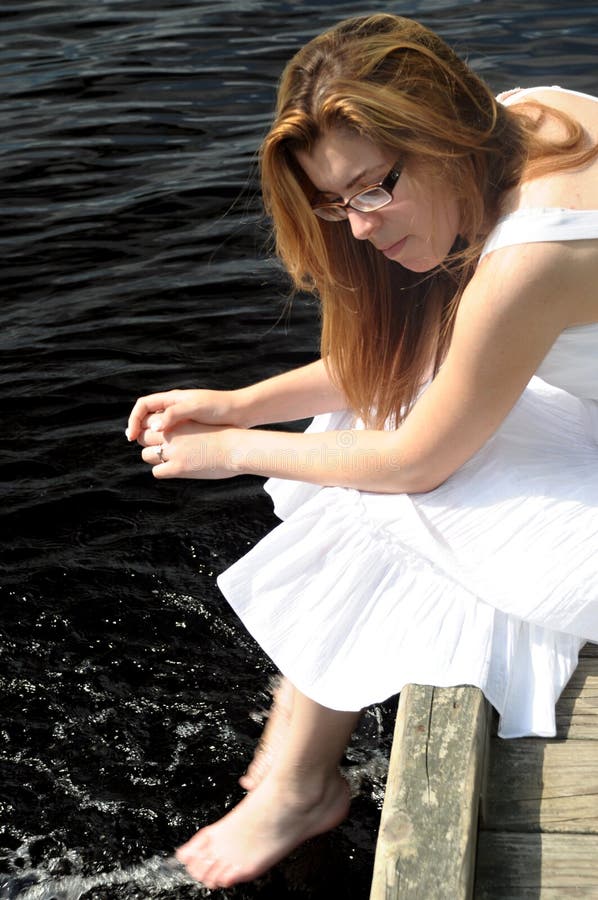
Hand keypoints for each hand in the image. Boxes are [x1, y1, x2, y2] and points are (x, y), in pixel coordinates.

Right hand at [126, 388, 240, 442]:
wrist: (240, 412)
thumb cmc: (219, 407)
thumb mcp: (195, 408)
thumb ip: (174, 414)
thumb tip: (156, 427)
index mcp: (172, 398)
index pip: (143, 406)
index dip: (134, 419)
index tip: (132, 435)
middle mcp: (173, 408)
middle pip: (147, 418)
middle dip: (138, 430)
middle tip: (136, 444)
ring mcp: (181, 419)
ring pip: (157, 429)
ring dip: (150, 440)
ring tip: (148, 452)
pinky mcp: (189, 430)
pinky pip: (170, 438)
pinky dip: (163, 445)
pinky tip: (165, 455)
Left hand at [138, 421, 241, 479]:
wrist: (237, 448)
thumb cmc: (226, 436)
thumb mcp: (201, 424)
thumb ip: (187, 427)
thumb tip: (181, 432)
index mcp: (177, 420)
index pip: (150, 420)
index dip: (150, 428)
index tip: (155, 434)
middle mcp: (171, 434)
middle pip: (143, 436)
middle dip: (148, 442)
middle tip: (158, 448)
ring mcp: (173, 451)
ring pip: (146, 454)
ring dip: (154, 457)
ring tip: (167, 460)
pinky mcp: (178, 468)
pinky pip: (157, 472)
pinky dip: (162, 471)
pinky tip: (173, 470)